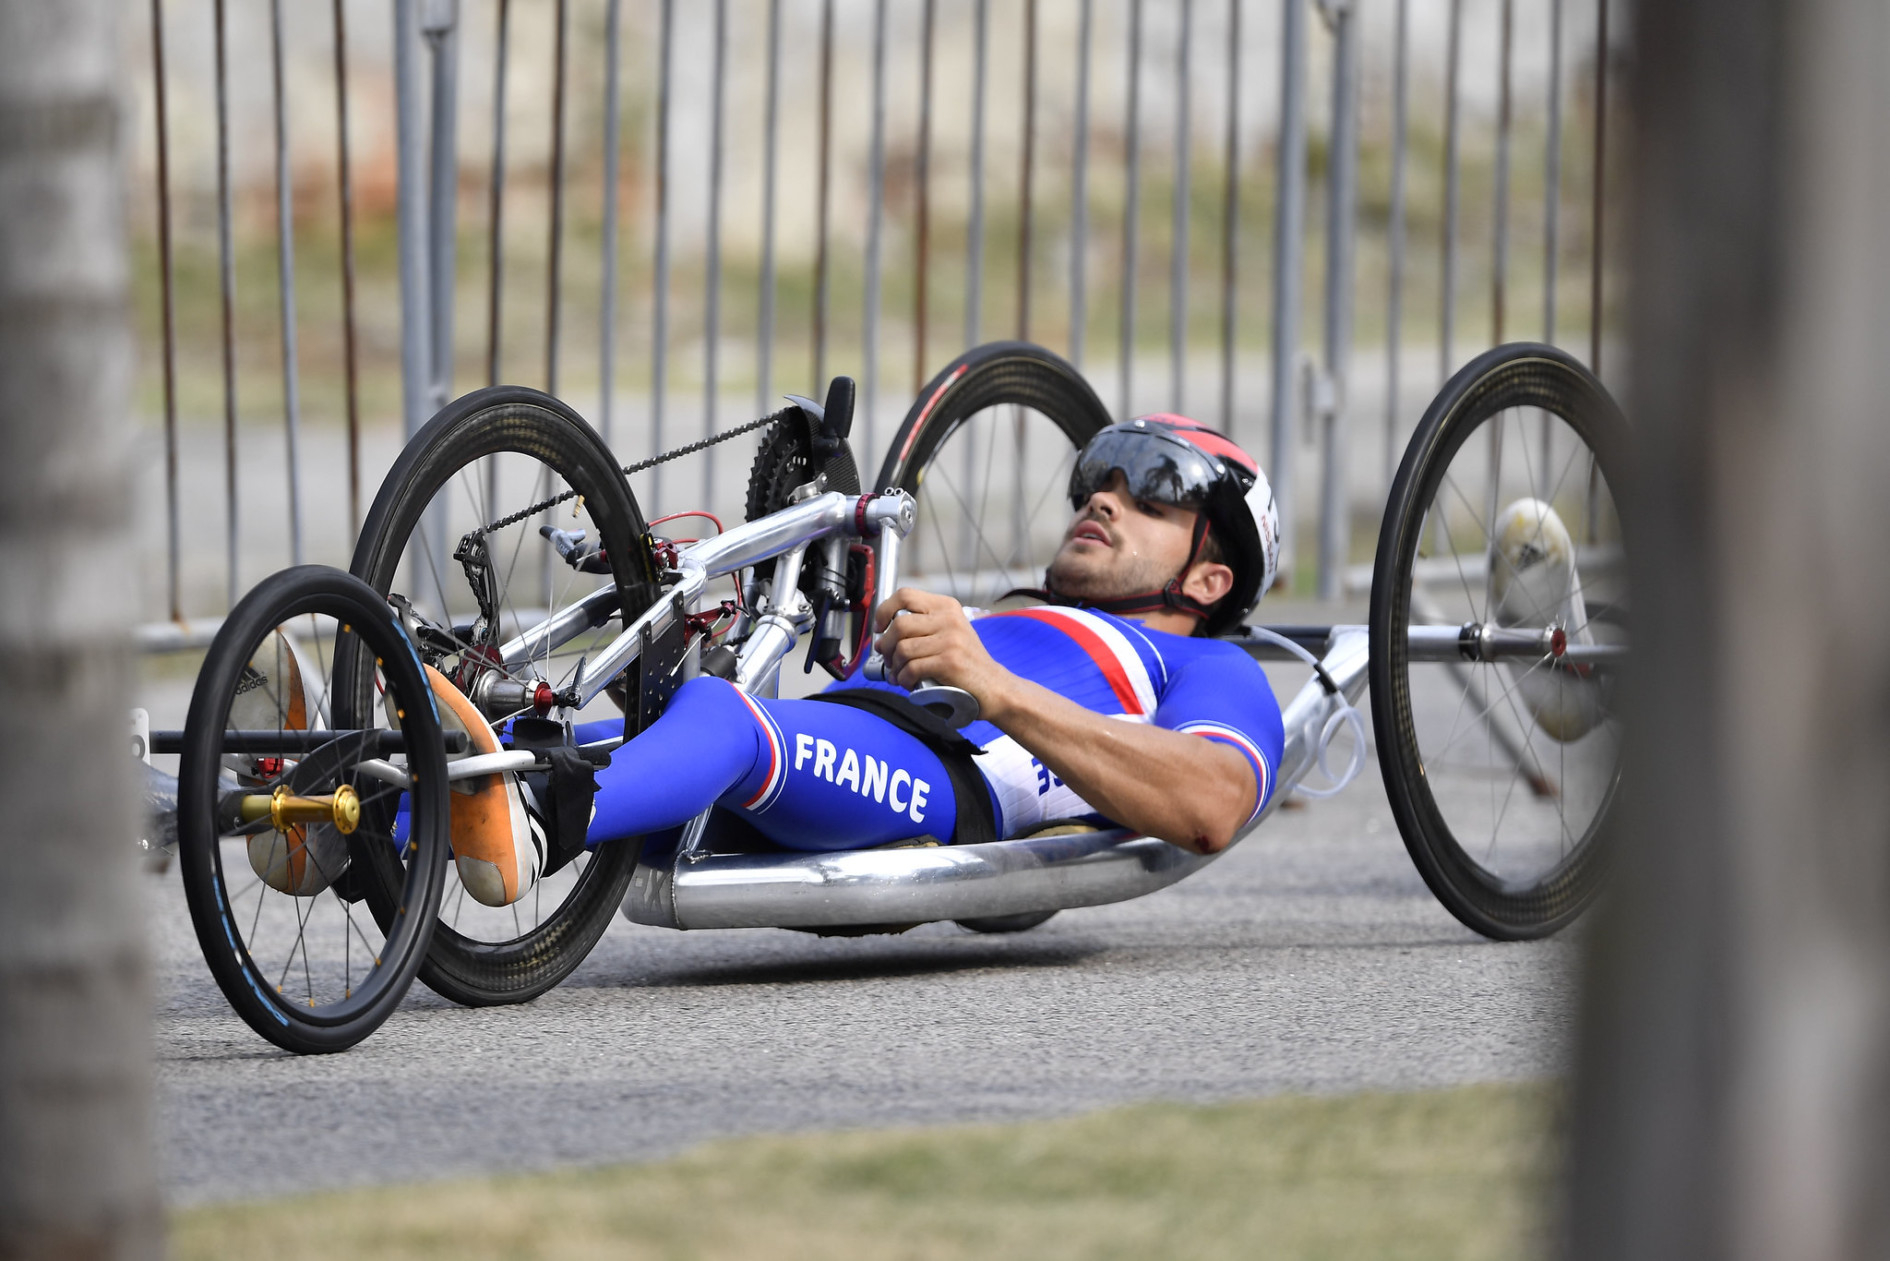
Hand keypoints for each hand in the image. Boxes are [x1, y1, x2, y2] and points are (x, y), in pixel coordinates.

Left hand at [872, 588, 1011, 704]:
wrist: (993, 685)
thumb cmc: (966, 662)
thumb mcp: (949, 632)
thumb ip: (921, 627)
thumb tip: (882, 636)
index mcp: (946, 606)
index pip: (905, 595)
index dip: (885, 611)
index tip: (880, 627)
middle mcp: (949, 619)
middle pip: (899, 624)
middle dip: (885, 645)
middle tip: (887, 657)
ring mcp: (950, 640)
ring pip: (902, 648)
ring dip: (894, 665)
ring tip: (899, 673)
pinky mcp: (949, 661)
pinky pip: (912, 668)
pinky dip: (904, 678)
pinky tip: (908, 682)